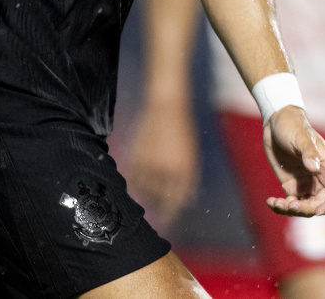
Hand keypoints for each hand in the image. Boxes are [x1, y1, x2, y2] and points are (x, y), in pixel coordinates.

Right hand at [126, 101, 199, 226]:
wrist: (167, 106)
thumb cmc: (182, 131)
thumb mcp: (191, 156)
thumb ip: (188, 180)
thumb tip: (186, 202)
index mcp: (183, 171)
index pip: (175, 203)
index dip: (170, 214)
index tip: (167, 219)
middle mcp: (166, 170)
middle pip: (158, 199)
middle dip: (156, 205)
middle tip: (154, 207)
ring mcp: (150, 162)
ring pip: (144, 190)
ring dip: (145, 195)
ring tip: (146, 195)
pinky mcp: (137, 154)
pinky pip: (133, 177)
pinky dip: (134, 183)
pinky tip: (137, 182)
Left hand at [262, 106, 324, 215]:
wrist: (275, 122)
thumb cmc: (292, 125)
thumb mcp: (301, 137)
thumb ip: (309, 152)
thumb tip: (314, 168)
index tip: (317, 212)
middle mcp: (320, 179)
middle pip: (320, 204)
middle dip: (306, 209)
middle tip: (290, 205)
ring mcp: (306, 184)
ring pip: (305, 207)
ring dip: (292, 210)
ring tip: (276, 203)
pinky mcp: (293, 186)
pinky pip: (291, 203)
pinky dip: (282, 207)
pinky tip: (271, 202)